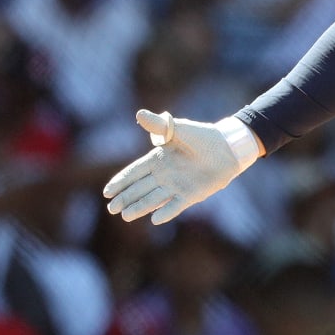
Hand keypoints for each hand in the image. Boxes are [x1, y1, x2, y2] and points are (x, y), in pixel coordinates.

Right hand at [103, 110, 260, 224]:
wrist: (227, 147)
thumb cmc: (202, 136)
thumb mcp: (178, 129)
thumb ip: (159, 126)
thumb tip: (139, 113)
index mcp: (158, 159)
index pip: (134, 172)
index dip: (121, 181)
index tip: (107, 192)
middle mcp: (164, 175)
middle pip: (140, 189)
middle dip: (126, 198)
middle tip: (111, 209)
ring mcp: (177, 186)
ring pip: (153, 199)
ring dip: (140, 207)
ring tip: (125, 216)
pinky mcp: (191, 195)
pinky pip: (175, 206)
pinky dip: (166, 213)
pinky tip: (155, 220)